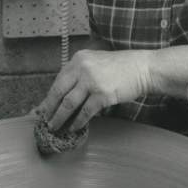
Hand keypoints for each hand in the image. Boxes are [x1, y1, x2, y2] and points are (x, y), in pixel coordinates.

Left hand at [38, 49, 152, 132]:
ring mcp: (92, 81)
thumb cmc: (123, 67)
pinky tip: (74, 128)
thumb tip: (65, 94)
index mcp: (79, 59)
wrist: (144, 68)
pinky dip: (78, 122)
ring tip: (55, 127)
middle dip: (49, 108)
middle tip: (44, 120)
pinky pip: (85, 112)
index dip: (50, 96)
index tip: (43, 107)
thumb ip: (81, 73)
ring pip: (69, 104)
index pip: (59, 80)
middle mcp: (82, 68)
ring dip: (60, 118)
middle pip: (59, 92)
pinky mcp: (102, 94)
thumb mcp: (96, 62)